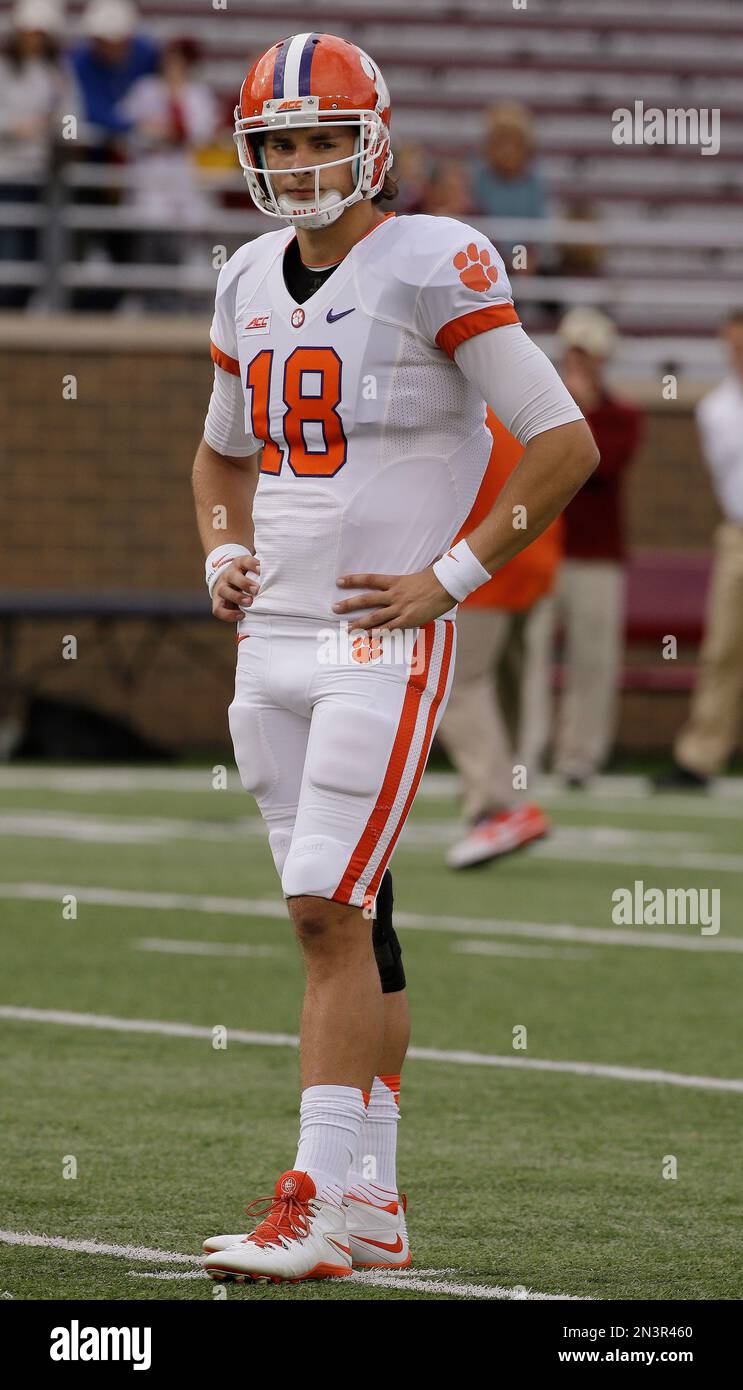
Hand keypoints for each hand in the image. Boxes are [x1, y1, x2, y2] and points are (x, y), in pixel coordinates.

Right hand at [211, 553, 260, 622]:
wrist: (228, 583)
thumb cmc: (247, 577)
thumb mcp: (253, 571)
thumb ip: (263, 573)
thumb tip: (281, 577)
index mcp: (238, 565)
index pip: (244, 561)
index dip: (253, 564)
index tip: (262, 570)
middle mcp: (228, 575)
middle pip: (232, 576)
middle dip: (244, 583)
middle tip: (256, 590)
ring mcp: (221, 588)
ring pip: (224, 591)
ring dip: (237, 597)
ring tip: (250, 603)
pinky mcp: (217, 602)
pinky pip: (218, 609)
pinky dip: (229, 614)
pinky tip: (242, 615)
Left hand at [332, 567, 455, 632]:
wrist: (448, 584)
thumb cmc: (438, 576)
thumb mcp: (422, 570)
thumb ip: (418, 569)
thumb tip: (432, 557)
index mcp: (396, 581)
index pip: (369, 579)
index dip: (353, 580)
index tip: (339, 581)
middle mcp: (394, 594)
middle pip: (366, 599)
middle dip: (349, 604)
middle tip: (334, 608)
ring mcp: (400, 608)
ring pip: (375, 617)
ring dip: (360, 623)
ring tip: (347, 629)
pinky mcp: (408, 619)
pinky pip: (390, 628)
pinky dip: (379, 633)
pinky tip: (369, 637)